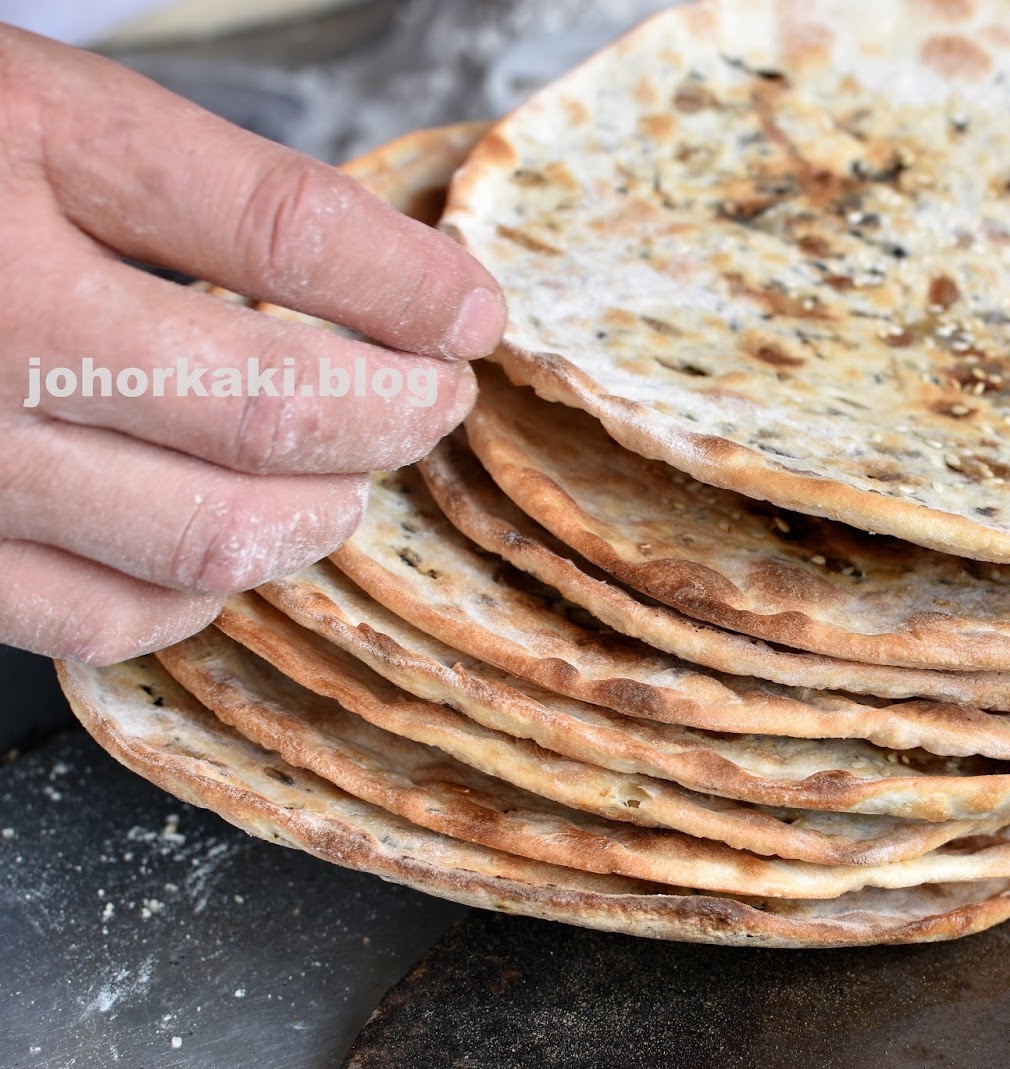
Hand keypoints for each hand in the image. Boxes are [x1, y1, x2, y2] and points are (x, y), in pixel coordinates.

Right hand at [0, 26, 505, 664]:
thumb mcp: (48, 110)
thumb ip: (210, 190)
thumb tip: (405, 290)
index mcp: (29, 154)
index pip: (285, 232)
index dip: (414, 288)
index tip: (471, 316)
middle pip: (271, 405)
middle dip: (398, 412)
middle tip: (432, 399)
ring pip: (213, 532)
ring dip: (323, 510)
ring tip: (346, 475)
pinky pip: (110, 619)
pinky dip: (205, 590)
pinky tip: (228, 539)